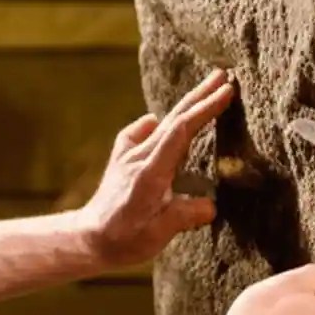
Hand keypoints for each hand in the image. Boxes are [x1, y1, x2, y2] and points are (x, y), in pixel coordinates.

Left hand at [76, 69, 234, 267]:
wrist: (88, 238)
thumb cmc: (124, 239)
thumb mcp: (158, 234)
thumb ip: (185, 216)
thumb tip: (210, 205)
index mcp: (151, 172)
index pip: (181, 132)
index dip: (204, 110)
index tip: (227, 91)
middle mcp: (138, 157)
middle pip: (174, 119)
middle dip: (200, 96)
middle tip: (224, 75)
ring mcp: (127, 155)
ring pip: (161, 123)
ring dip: (185, 106)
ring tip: (206, 89)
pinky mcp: (121, 159)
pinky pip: (138, 133)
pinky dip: (153, 124)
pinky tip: (157, 122)